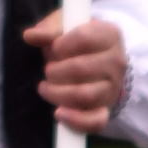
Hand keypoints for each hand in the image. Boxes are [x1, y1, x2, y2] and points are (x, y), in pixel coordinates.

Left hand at [27, 8, 127, 135]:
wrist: (95, 59)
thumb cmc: (75, 39)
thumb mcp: (63, 26)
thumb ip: (48, 30)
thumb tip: (30, 36)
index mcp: (110, 34)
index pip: (84, 38)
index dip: (61, 45)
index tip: (54, 48)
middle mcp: (117, 61)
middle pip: (81, 69)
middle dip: (55, 71)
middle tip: (48, 70)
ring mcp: (113, 87)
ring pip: (85, 95)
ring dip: (57, 93)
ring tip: (45, 87)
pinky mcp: (106, 109)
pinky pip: (96, 121)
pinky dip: (76, 120)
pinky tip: (58, 113)